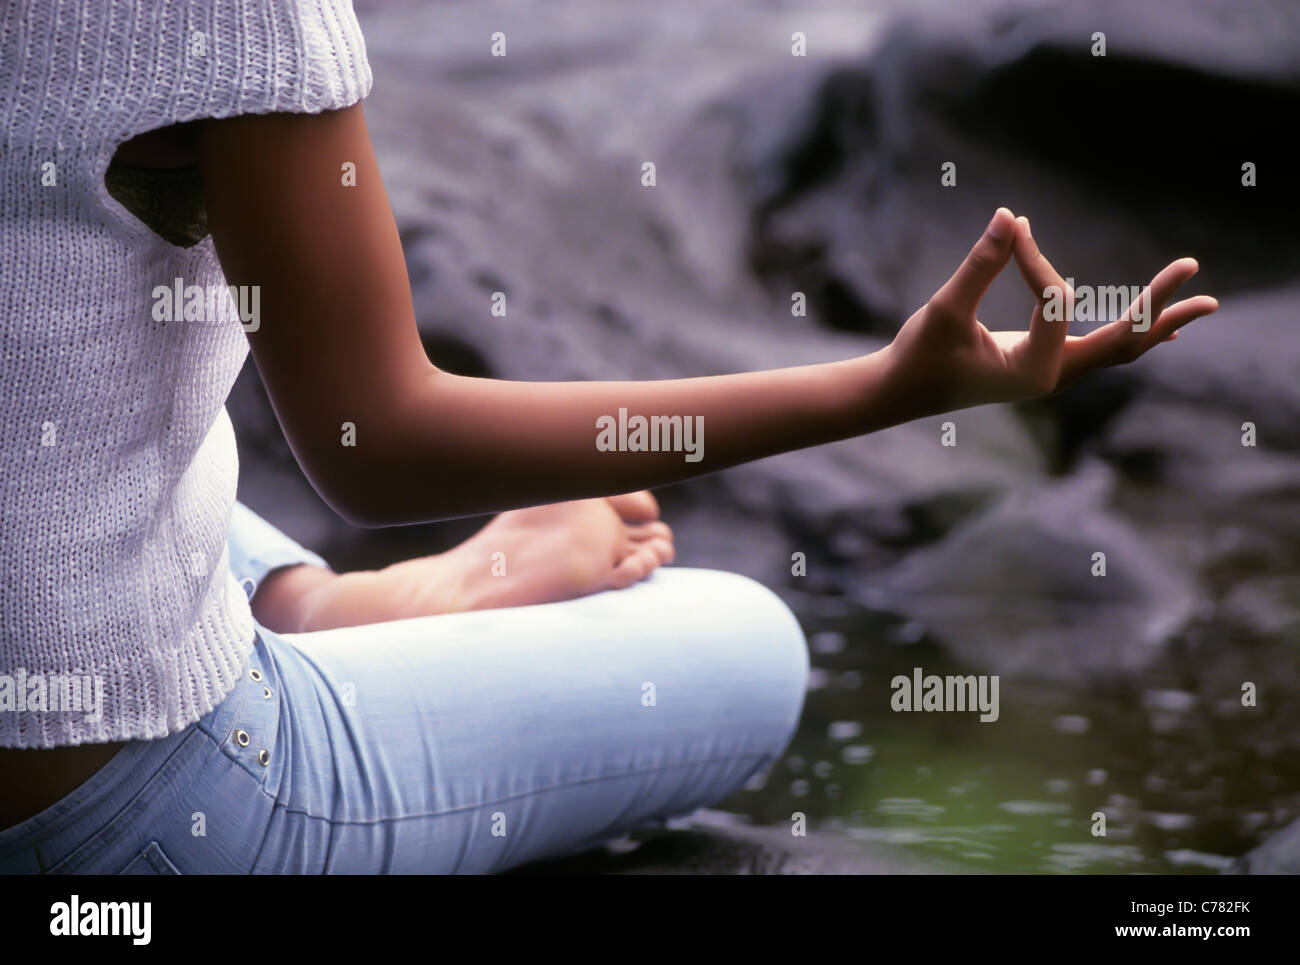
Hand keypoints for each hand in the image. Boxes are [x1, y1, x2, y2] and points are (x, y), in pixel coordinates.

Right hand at [882, 208, 1218, 414]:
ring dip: (1161, 324)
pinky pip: (1102, 352)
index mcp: (1033, 371)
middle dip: (1160, 304)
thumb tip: (1012, 215)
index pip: (1057, 302)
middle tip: (1193, 266)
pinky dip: (1134, 336)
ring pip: (1119, 349)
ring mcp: (1053, 375)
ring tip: (1206, 303)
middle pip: (1123, 340)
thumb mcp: (946, 308)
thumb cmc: (920, 355)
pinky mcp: (1045, 366)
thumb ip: (981, 264)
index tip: (1014, 227)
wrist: (901, 393)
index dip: (1038, 261)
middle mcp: (1053, 377)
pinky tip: (1164, 330)